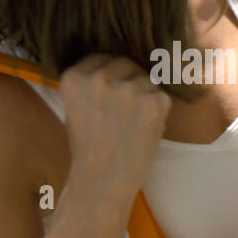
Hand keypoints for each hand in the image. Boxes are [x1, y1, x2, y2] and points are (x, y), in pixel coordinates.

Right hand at [59, 54, 169, 205]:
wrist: (102, 179)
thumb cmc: (89, 148)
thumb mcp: (76, 107)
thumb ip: (93, 85)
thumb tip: (120, 68)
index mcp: (75, 75)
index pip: (103, 58)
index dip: (112, 74)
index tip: (114, 90)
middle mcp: (100, 76)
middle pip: (126, 63)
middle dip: (130, 81)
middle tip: (129, 110)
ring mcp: (128, 87)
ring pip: (147, 80)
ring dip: (146, 97)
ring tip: (134, 123)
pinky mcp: (153, 101)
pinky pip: (163, 96)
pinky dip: (159, 111)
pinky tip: (145, 129)